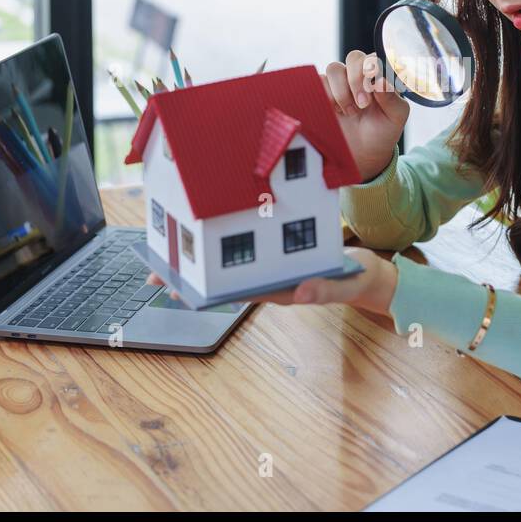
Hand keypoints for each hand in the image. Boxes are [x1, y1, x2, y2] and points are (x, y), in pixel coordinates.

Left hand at [142, 246, 398, 315]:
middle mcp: (271, 277)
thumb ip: (326, 290)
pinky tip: (207, 227)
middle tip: (152, 274)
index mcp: (282, 288)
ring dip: (201, 258)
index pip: (236, 291)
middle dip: (189, 277)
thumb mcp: (347, 283)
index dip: (204, 291)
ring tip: (168, 253)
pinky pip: (247, 244)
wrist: (369, 273)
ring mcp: (272, 265)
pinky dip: (225, 236)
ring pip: (230, 264)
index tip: (176, 291)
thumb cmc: (357, 278)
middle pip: (223, 280)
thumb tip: (301, 294)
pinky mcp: (278, 250)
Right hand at [321, 51, 408, 181]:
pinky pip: (318, 81)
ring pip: (334, 68)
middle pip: (354, 57)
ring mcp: (339, 83)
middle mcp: (358, 75)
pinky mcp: (321, 93)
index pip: (374, 58)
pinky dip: (326, 94)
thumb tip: (381, 81)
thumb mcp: (396, 117)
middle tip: (363, 104)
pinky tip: (335, 110)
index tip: (373, 91)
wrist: (362, 154)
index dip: (371, 70)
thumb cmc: (382, 132)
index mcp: (378, 76)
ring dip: (342, 90)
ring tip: (350, 112)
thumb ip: (392, 98)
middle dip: (357, 80)